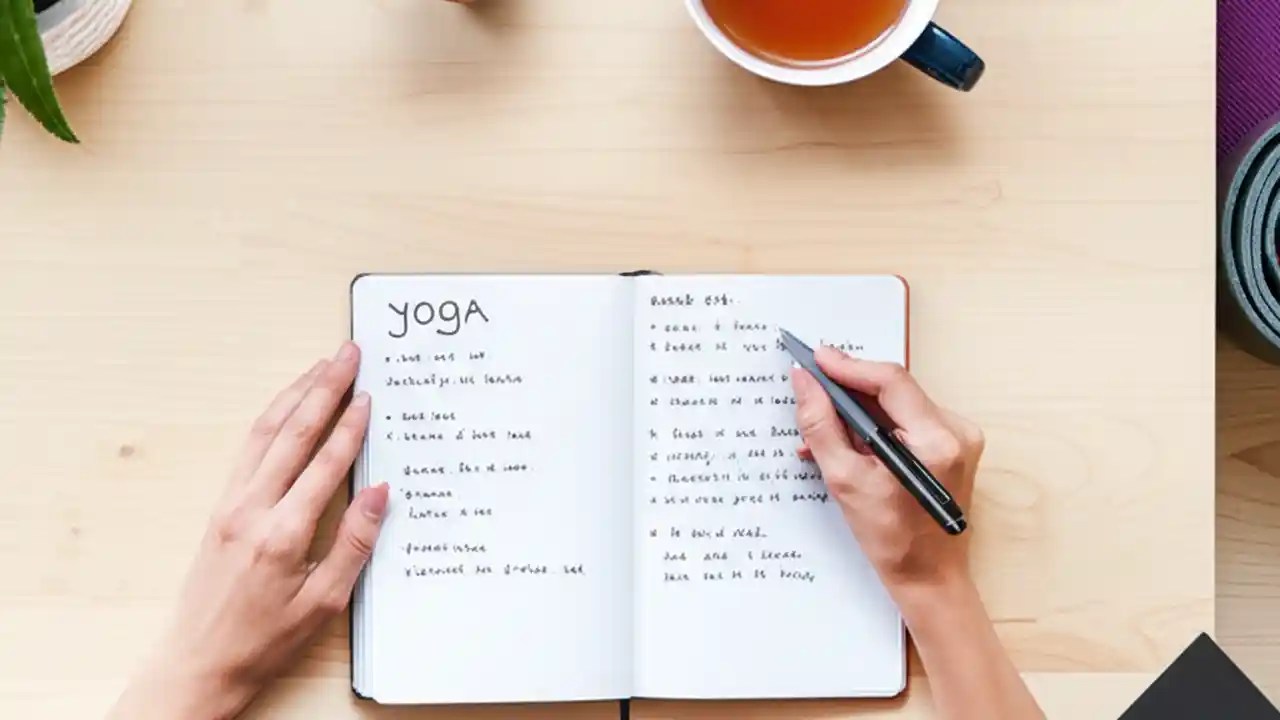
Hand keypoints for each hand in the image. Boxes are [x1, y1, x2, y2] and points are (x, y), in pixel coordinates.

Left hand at [108, 342, 388, 719]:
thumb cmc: (264, 641)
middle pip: (294, 433)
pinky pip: (248, 449)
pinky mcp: (220, 508)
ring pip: (265, 432)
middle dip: (324, 388)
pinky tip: (285, 405)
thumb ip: (354, 545)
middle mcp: (251, 510)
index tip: (369, 396)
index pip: (325, 464)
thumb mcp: (324, 604)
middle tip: (348, 355)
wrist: (199, 662)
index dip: (350, 426)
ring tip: (320, 365)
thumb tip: (379, 494)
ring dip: (295, 393)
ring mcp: (230, 505)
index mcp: (282, 534)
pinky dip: (270, 418)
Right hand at [791, 347, 981, 597]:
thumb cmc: (893, 541)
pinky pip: (908, 420)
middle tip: (812, 389)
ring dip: (859, 411)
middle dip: (849, 390)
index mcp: (937, 441)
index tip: (815, 359)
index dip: (848, 367)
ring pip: (898, 404)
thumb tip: (804, 383)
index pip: (890, 381)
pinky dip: (876, 426)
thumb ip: (822, 426)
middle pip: (894, 389)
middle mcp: (956, 432)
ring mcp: (959, 438)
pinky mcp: (953, 446)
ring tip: (823, 429)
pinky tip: (849, 442)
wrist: (929, 578)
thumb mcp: (846, 481)